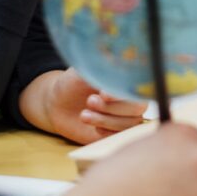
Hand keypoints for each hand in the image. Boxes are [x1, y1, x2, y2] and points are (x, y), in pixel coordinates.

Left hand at [21, 68, 147, 143]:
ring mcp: (126, 117)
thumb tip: (112, 58)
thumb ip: (98, 66)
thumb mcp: (82, 70)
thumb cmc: (72, 82)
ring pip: (129, 124)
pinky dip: (106, 133)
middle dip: (112, 108)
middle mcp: (130, 98)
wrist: (59, 104)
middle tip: (89, 101)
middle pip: (137, 108)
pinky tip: (92, 125)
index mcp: (126, 79)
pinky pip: (121, 137)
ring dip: (105, 121)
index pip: (137, 86)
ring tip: (83, 115)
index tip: (102, 93)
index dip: (122, 93)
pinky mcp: (117, 133)